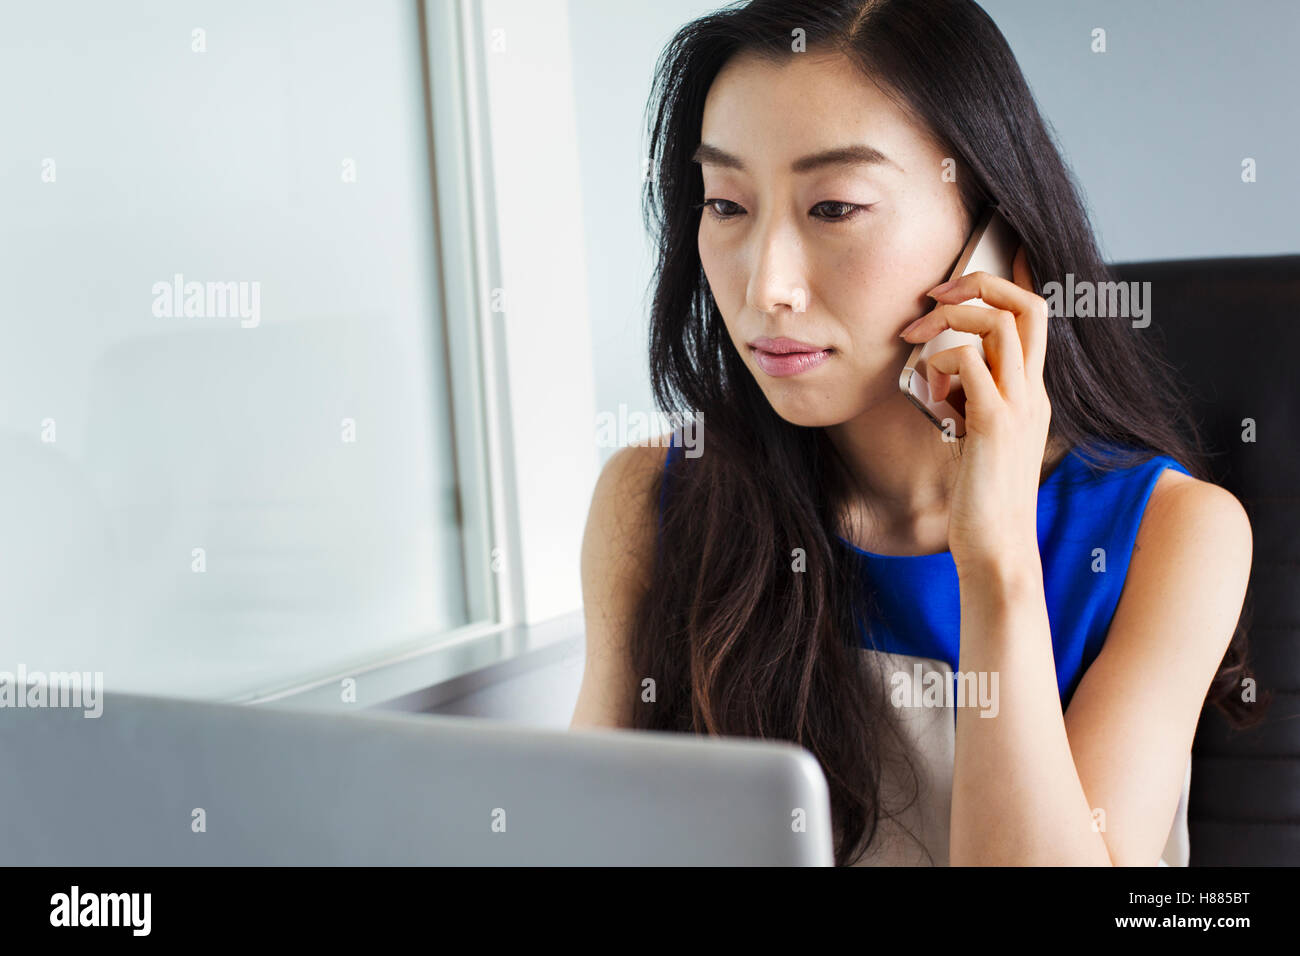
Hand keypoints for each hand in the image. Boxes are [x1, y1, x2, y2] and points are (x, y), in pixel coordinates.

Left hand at [899, 245, 1051, 576]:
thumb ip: (972, 403)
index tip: (991, 251)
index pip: (1037, 318)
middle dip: (980, 283)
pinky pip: (968, 363)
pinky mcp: (992, 425)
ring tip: (914, 335)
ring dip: (951, 316)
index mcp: (1031, 394)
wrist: (998, 550)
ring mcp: (1017, 406)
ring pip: (1000, 324)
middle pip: (1027, 305)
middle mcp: (1032, 393)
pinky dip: (940, 360)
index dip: (1014, 277)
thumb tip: (943, 375)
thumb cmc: (982, 502)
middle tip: (934, 295)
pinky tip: (925, 387)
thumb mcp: (980, 440)